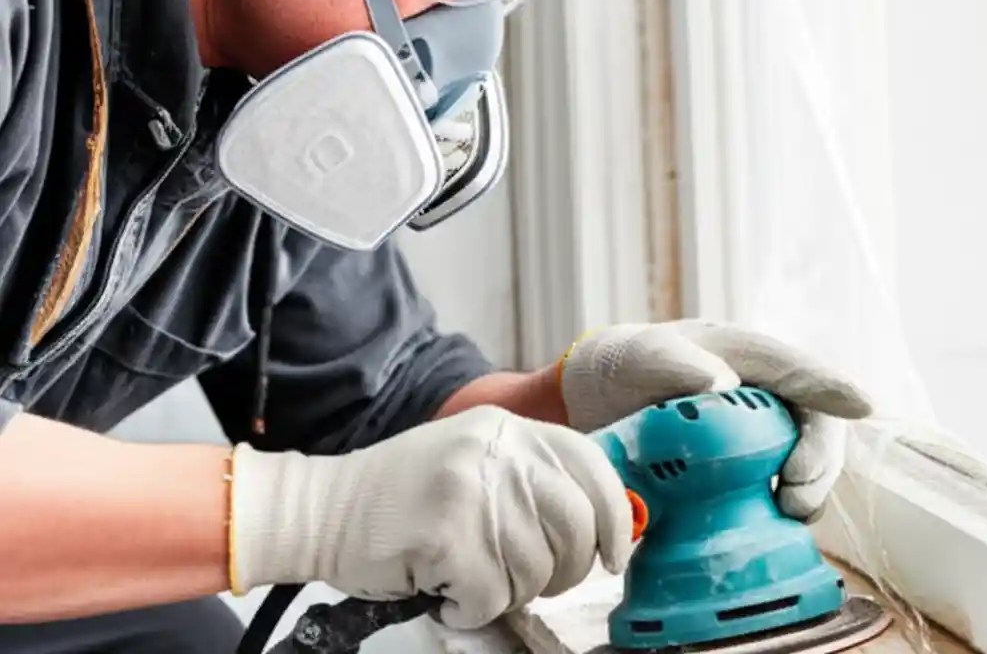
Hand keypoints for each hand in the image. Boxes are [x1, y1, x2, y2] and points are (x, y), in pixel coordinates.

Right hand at [229, 406, 633, 628]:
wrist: (319, 509)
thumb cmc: (400, 496)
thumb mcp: (472, 460)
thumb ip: (530, 478)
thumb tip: (600, 525)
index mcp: (508, 430)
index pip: (591, 468)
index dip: (614, 518)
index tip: (613, 554)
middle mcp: (495, 452)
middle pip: (576, 527)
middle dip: (564, 570)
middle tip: (532, 580)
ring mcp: (470, 491)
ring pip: (536, 571)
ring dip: (508, 592)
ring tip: (471, 576)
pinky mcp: (445, 536)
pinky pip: (491, 598)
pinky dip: (470, 608)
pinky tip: (445, 590)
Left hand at [558, 320, 871, 521]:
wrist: (593, 404)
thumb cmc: (623, 366)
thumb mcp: (639, 354)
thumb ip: (674, 361)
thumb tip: (722, 383)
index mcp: (742, 354)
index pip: (796, 368)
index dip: (832, 387)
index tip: (863, 406)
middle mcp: (763, 395)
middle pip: (815, 423)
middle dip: (819, 459)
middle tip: (797, 490)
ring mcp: (758, 434)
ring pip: (805, 461)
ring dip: (806, 491)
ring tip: (789, 512)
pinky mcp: (745, 472)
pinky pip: (776, 491)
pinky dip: (779, 512)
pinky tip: (768, 528)